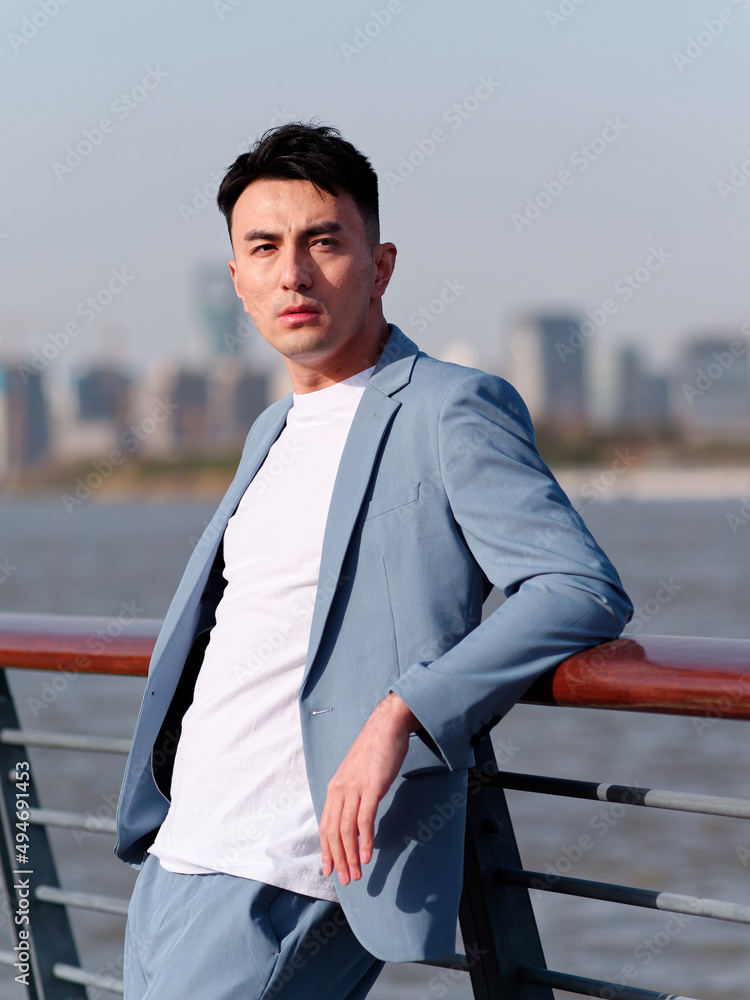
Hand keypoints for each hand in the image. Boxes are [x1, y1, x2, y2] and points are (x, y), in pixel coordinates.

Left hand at [319, 692, 418, 885]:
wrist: (386, 726)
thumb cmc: (375, 750)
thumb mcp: (357, 774)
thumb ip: (352, 794)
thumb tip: (354, 816)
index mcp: (334, 788)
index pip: (325, 826)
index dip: (326, 851)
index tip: (330, 871)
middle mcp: (339, 789)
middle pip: (333, 832)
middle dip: (338, 859)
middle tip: (346, 880)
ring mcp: (354, 788)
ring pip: (346, 830)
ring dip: (351, 855)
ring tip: (356, 873)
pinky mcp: (371, 787)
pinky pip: (364, 819)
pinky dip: (365, 840)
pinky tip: (368, 854)